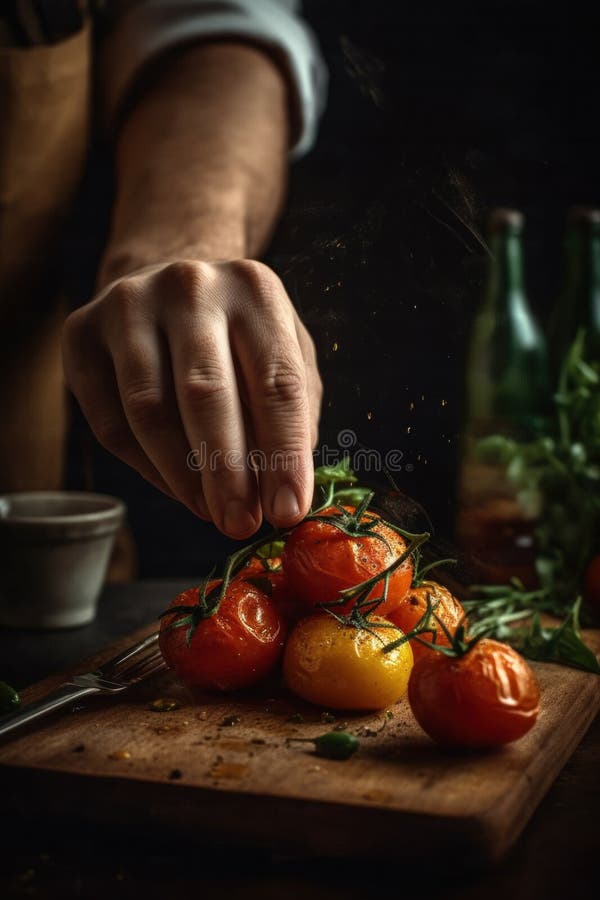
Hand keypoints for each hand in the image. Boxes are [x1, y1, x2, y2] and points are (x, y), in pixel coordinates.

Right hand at [62, 259, 321, 537]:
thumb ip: (293, 415)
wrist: (168, 288)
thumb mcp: (284, 355)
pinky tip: (176, 488)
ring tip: (209, 513)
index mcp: (254, 289)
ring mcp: (128, 305)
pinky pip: (110, 420)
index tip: (288, 512)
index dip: (284, 454)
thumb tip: (283, 493)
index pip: (277, 382)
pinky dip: (145, 467)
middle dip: (226, 472)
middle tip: (239, 526)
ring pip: (149, 409)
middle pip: (206, 392)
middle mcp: (190, 287)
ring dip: (181, 476)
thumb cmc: (238, 336)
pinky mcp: (81, 334)